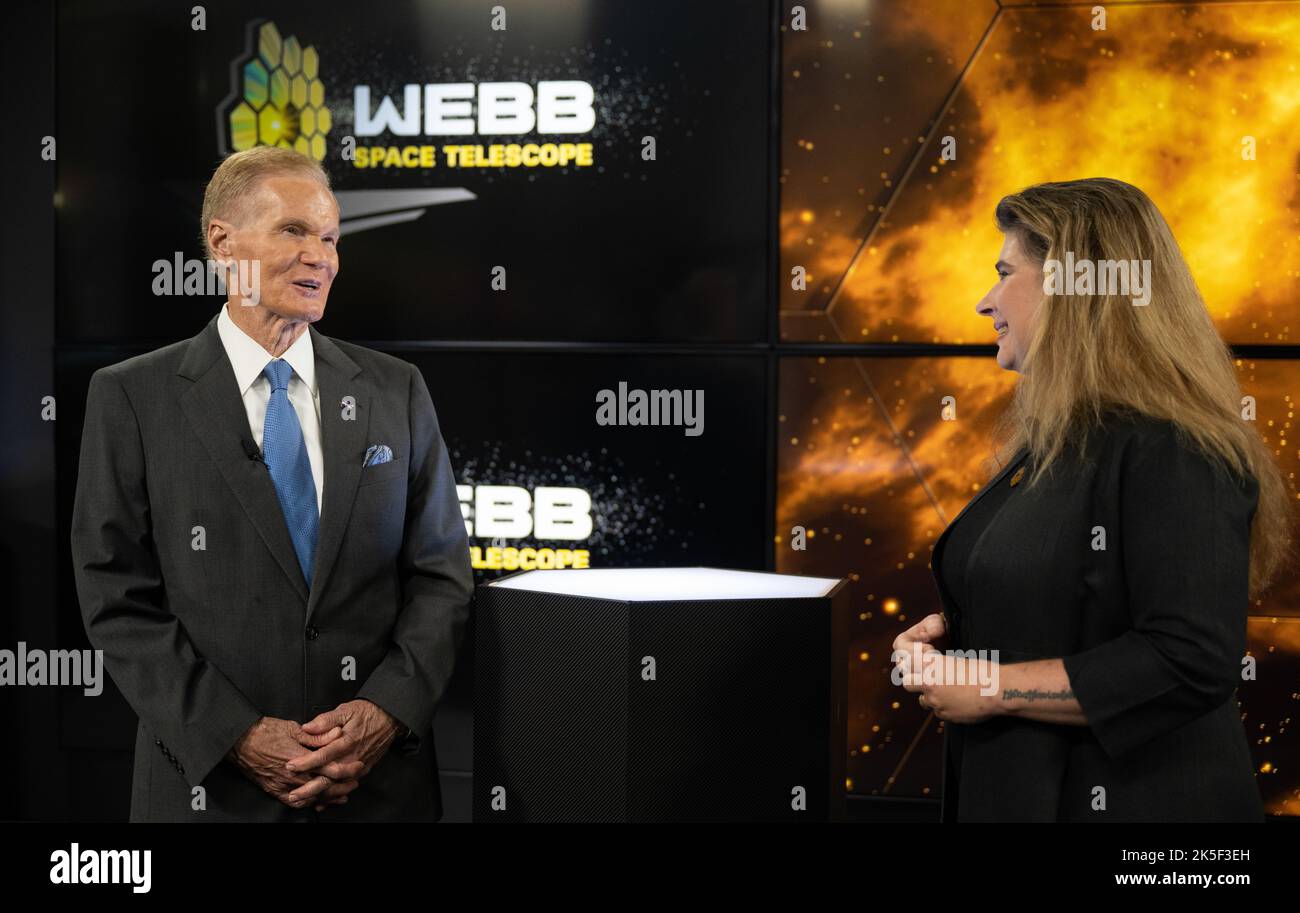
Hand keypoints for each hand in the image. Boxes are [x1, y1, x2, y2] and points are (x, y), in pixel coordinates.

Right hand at [228, 716, 357, 809]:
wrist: (239, 742)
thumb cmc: (265, 732)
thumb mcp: (294, 728)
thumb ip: (318, 735)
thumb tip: (338, 734)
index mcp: (300, 758)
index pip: (330, 768)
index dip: (347, 769)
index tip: (358, 765)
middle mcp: (293, 775)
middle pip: (324, 786)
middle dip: (343, 786)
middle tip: (355, 782)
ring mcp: (283, 785)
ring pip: (312, 796)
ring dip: (329, 796)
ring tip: (342, 794)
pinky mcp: (274, 790)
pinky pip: (295, 802)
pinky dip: (309, 803)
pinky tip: (318, 801)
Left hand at [283, 700, 402, 805]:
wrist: (389, 719)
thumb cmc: (366, 713)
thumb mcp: (345, 710)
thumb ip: (326, 720)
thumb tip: (307, 727)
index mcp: (346, 741)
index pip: (323, 755)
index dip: (306, 762)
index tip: (290, 766)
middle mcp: (352, 757)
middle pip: (330, 778)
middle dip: (310, 788)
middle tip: (293, 794)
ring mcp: (358, 766)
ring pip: (338, 786)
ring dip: (319, 795)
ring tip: (302, 800)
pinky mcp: (363, 771)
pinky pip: (346, 787)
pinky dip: (333, 797)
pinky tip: (321, 802)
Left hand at [891, 613, 1000, 723]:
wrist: (998, 690)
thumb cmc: (982, 669)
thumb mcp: (956, 658)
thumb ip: (936, 663)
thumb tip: (928, 663)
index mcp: (930, 665)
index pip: (902, 654)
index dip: (908, 652)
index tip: (919, 652)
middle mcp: (928, 683)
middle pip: (906, 680)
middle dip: (914, 676)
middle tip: (925, 671)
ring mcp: (935, 702)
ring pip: (921, 699)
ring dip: (927, 693)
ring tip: (942, 686)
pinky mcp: (945, 715)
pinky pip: (936, 710)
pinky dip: (942, 704)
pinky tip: (955, 698)